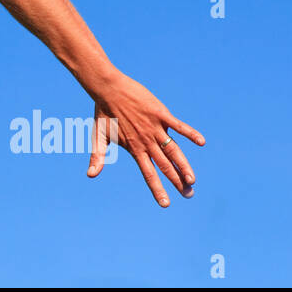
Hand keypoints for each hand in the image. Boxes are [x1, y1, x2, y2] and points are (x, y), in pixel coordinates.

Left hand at [85, 68, 204, 206]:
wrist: (107, 88)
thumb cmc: (104, 113)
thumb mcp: (98, 136)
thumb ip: (97, 157)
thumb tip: (90, 176)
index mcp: (134, 148)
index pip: (148, 173)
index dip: (157, 189)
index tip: (165, 203)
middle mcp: (146, 140)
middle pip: (165, 165)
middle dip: (177, 181)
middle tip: (189, 195)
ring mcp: (154, 127)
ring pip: (173, 150)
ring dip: (184, 165)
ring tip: (192, 179)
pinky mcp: (160, 113)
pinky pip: (178, 125)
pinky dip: (189, 133)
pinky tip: (201, 142)